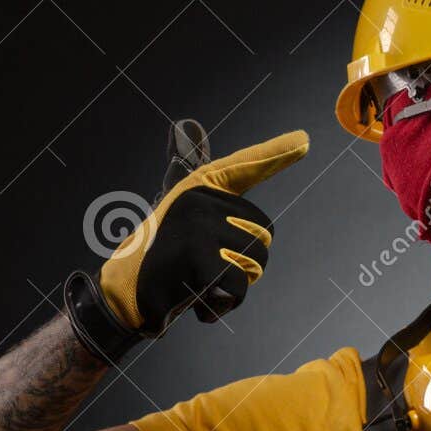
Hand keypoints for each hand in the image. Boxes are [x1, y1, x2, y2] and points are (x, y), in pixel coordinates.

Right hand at [66, 130, 308, 360]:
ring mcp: (197, 223)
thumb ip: (189, 174)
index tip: (306, 140)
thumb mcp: (179, 213)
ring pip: (255, 264)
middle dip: (243, 265)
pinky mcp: (195, 254)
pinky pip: (238, 287)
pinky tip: (197, 303)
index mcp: (201, 187)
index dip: (276, 153)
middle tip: (203, 269)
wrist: (123, 298)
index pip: (245, 167)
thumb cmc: (159, 257)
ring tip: (198, 283)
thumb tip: (186, 123)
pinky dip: (222, 306)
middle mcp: (199, 197)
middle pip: (263, 237)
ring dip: (233, 288)